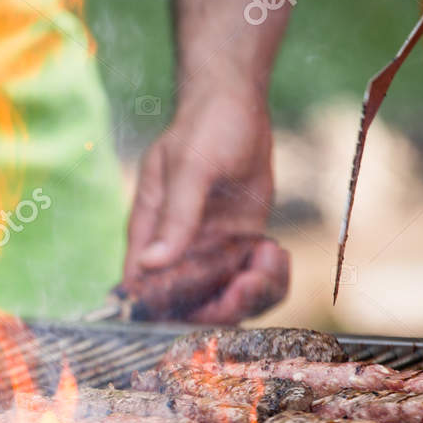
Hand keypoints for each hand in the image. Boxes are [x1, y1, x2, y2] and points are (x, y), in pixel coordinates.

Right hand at [122, 85, 287, 322]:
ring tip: (270, 256)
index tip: (204, 307)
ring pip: (226, 301)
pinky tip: (276, 253)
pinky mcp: (238, 247)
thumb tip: (150, 264)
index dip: (169, 314)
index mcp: (149, 236)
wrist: (236, 108)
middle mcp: (177, 252)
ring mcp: (209, 253)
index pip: (146, 291)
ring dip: (253, 294)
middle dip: (222, 307)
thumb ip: (175, 217)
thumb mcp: (190, 167)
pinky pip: (253, 282)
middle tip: (249, 279)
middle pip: (190, 308)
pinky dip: (269, 279)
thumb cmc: (204, 128)